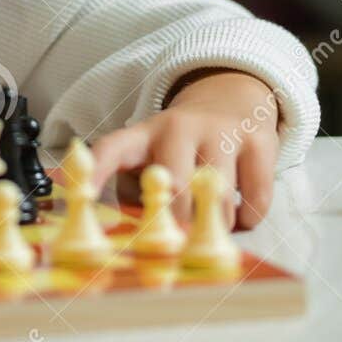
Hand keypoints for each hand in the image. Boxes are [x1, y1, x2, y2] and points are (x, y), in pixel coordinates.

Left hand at [89, 69, 279, 228]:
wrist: (231, 100)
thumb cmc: (181, 149)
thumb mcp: (151, 159)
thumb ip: (138, 196)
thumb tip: (136, 240)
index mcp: (144, 134)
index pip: (112, 147)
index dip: (94, 170)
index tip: (82, 196)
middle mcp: (180, 127)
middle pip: (176, 186)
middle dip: (178, 222)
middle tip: (181, 239)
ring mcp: (221, 131)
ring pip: (218, 199)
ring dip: (215, 225)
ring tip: (210, 219)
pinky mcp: (258, 142)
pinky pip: (255, 202)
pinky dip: (247, 219)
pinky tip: (238, 211)